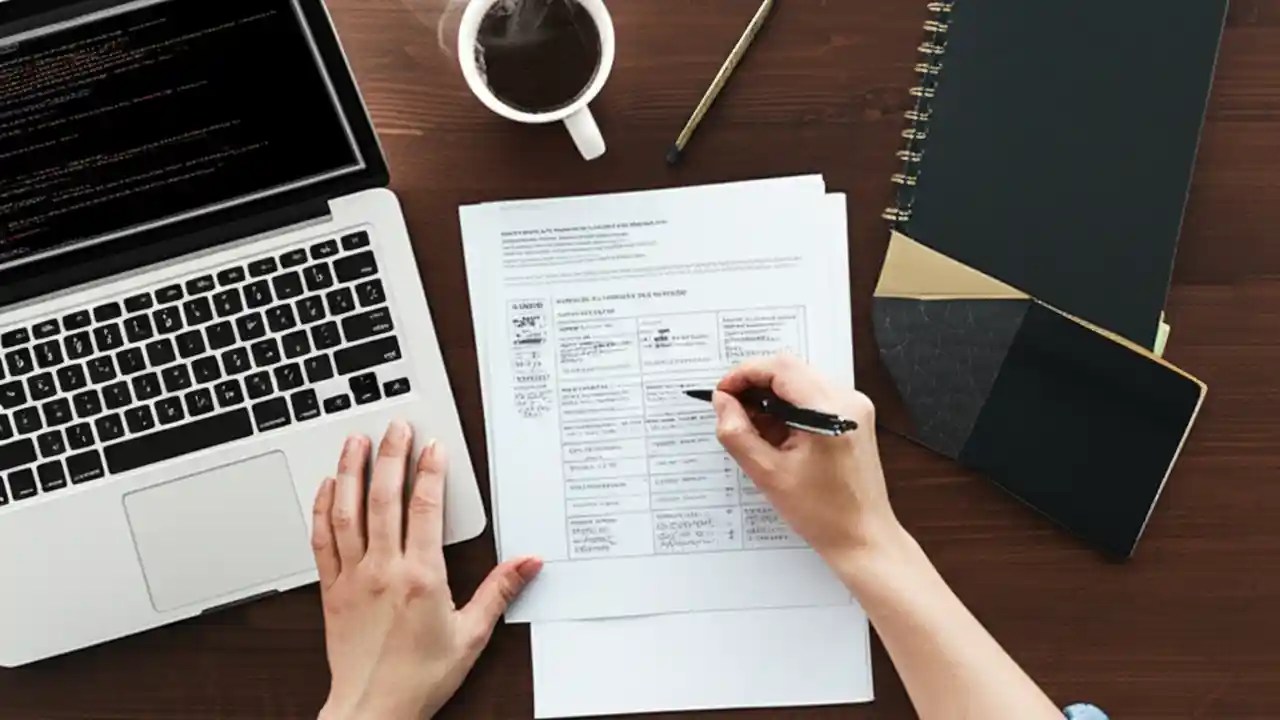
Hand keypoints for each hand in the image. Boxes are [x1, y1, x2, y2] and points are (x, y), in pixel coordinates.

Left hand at [313, 422, 541, 719]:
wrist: (373, 710)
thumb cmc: (420, 677)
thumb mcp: (472, 634)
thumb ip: (499, 591)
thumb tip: (528, 562)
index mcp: (421, 577)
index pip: (425, 508)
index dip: (430, 471)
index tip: (433, 446)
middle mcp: (383, 570)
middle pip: (383, 498)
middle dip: (390, 455)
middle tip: (396, 426)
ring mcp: (353, 577)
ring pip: (348, 511)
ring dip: (351, 471)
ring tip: (356, 441)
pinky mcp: (331, 590)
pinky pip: (323, 540)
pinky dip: (323, 509)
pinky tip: (328, 486)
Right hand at [713, 355, 899, 570]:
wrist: (863, 538)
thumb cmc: (826, 514)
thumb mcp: (768, 474)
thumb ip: (738, 432)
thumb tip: (722, 402)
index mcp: (831, 410)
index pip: (780, 367)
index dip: (744, 374)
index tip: (723, 393)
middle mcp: (848, 400)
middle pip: (790, 370)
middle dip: (755, 387)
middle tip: (732, 413)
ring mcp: (853, 408)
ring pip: (799, 382)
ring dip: (771, 399)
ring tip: (754, 432)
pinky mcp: (852, 418)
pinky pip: (812, 398)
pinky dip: (788, 409)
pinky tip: (776, 437)